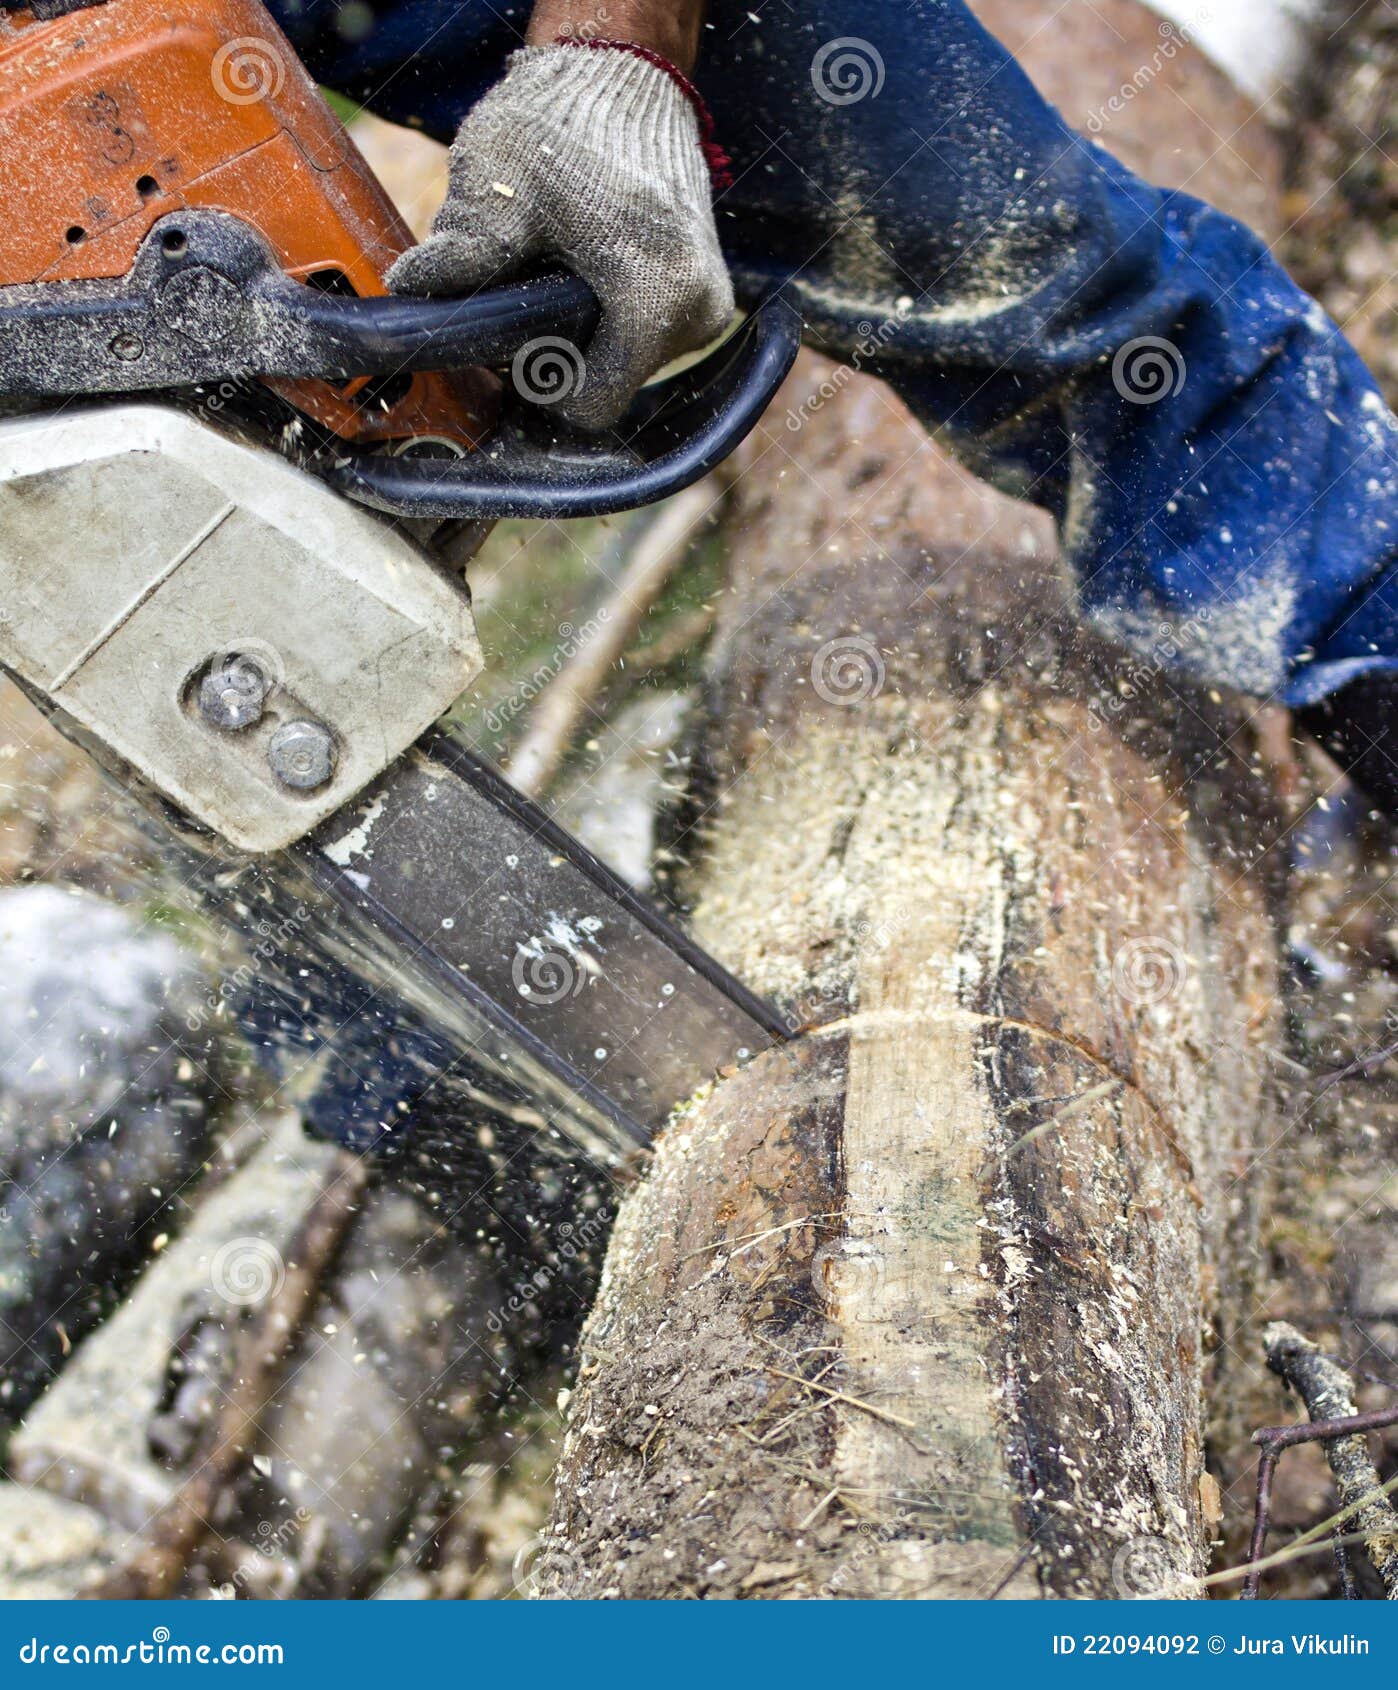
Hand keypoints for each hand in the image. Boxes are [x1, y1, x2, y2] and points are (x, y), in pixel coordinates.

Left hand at [387, 45, 733, 431]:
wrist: (624, 75)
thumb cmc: (563, 119)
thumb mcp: (501, 184)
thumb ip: (464, 251)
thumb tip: (409, 290)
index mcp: (656, 296)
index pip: (592, 405)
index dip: (540, 387)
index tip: (512, 345)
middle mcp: (698, 312)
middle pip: (607, 384)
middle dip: (560, 354)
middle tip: (530, 290)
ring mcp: (709, 306)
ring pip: (625, 364)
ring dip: (583, 333)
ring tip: (560, 268)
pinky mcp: (708, 295)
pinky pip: (645, 339)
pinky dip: (609, 317)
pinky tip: (588, 269)